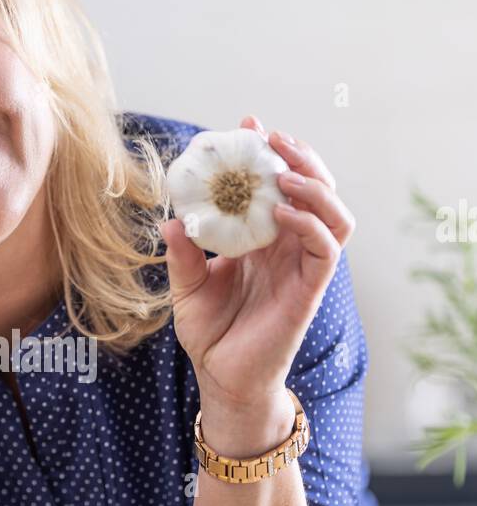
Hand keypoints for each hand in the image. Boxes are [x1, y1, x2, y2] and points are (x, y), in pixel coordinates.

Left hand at [158, 115, 355, 438]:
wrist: (222, 379)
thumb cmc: (209, 333)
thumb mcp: (186, 288)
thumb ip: (182, 254)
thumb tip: (171, 220)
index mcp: (262, 239)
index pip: (278, 185)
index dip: (268, 153)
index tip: (248, 126)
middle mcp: (288, 247)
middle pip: (316, 188)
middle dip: (298, 157)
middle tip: (270, 139)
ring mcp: (303, 266)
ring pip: (334, 212)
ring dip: (315, 184)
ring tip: (283, 171)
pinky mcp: (310, 290)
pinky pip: (326, 249)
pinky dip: (311, 222)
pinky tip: (282, 212)